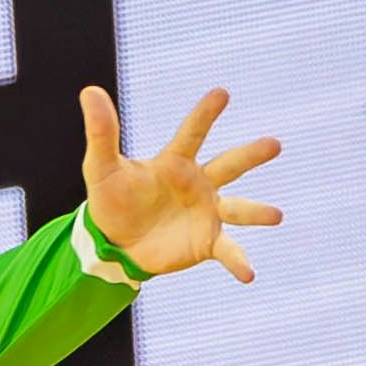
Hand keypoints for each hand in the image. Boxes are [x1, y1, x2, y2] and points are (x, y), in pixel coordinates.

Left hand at [78, 86, 281, 282]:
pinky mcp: (206, 242)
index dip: (205, 114)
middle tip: (274, 144)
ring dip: (257, 212)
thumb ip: (101, 132)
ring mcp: (206, 213)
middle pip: (229, 165)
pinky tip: (249, 275)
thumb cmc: (111, 200)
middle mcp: (199, 183)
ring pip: (238, 209)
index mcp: (176, 162)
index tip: (221, 93)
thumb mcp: (101, 167)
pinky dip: (239, 262)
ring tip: (276, 215)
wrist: (113, 243)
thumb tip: (90, 90)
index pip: (193, 133)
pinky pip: (228, 251)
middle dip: (251, 155)